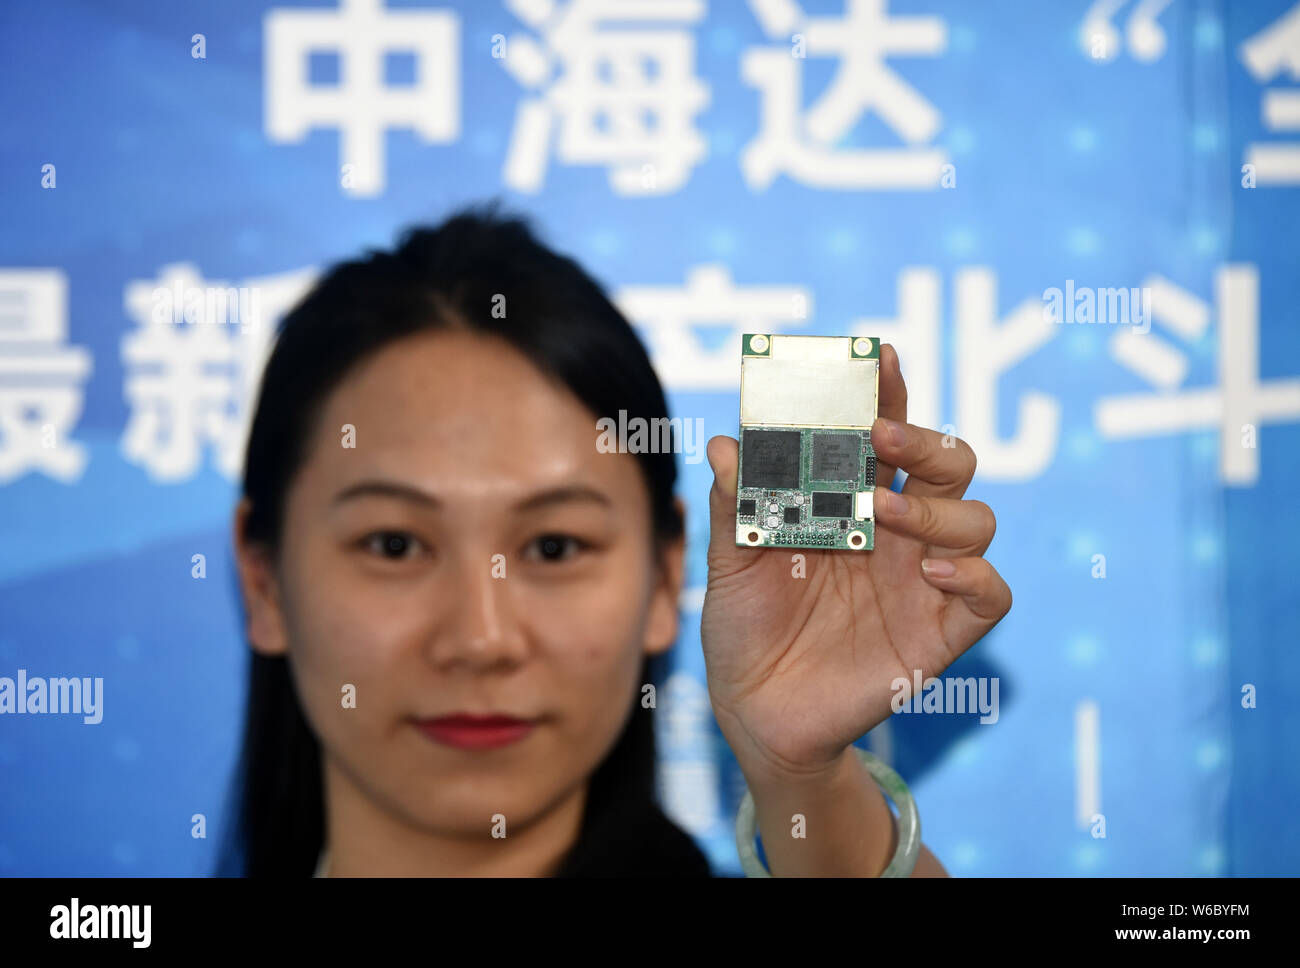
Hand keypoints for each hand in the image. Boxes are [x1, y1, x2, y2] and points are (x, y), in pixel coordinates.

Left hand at [701, 343, 1011, 783]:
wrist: (754, 711)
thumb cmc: (745, 626)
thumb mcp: (729, 563)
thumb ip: (734, 506)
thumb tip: (724, 444)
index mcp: (852, 502)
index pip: (884, 436)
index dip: (887, 394)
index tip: (878, 356)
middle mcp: (897, 532)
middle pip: (948, 464)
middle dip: (927, 438)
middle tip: (883, 433)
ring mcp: (923, 581)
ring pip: (976, 519)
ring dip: (940, 507)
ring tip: (885, 513)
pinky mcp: (940, 634)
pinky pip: (990, 595)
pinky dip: (975, 576)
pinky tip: (931, 573)